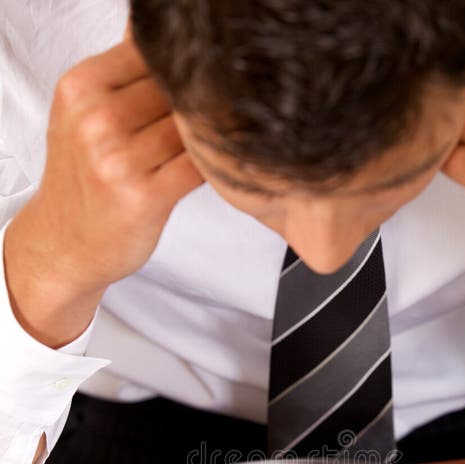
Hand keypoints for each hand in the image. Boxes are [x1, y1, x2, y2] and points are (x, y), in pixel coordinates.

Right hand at [4, 30, 203, 345]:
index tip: (195, 90)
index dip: (183, 72)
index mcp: (81, 88)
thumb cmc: (85, 179)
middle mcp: (95, 120)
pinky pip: (197, 168)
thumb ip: (126, 76)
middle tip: (217, 121)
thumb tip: (174, 42)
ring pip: (190, 128)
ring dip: (212, 135)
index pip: (151, 53)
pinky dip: (214, 166)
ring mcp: (117, 160)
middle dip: (200, 104)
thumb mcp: (86, 115)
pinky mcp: (143, 197)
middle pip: (175, 90)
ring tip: (224, 143)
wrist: (64, 244)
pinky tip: (221, 169)